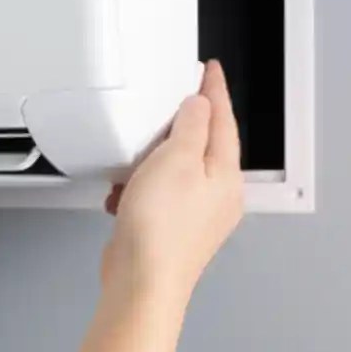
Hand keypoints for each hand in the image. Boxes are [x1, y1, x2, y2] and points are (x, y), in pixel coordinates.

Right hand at [101, 59, 244, 302]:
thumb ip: (191, 126)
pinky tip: (123, 190)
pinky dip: (139, 186)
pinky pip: (157, 195)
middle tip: (178, 96)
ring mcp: (194, 217)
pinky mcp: (169, 230)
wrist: (141, 282)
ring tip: (139, 149)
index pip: (224, 120)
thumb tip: (199, 105)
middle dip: (186, 122)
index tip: (211, 69)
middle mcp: (217, 198)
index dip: (215, 90)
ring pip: (177, 171)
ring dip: (155, 158)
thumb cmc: (161, 229)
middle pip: (205, 145)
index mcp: (227, 177)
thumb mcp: (178, 159)